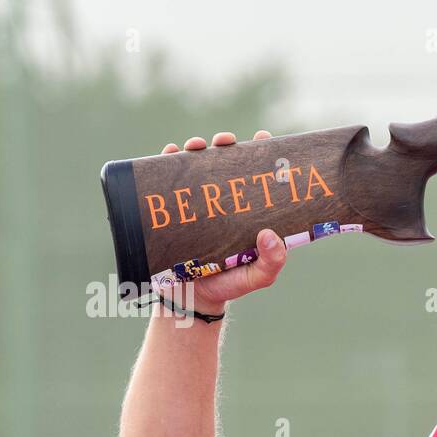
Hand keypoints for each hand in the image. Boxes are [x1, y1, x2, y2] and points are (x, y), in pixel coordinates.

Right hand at [158, 130, 286, 313]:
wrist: (191, 298)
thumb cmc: (230, 283)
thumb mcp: (258, 276)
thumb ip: (272, 261)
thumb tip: (270, 235)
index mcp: (247, 210)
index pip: (254, 175)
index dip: (259, 153)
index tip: (261, 138)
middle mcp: (221, 201)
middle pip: (224, 162)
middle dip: (225, 144)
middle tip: (225, 141)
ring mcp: (196, 202)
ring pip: (195, 166)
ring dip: (195, 148)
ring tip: (196, 145)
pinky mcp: (171, 208)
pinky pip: (165, 180)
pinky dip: (164, 162)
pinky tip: (168, 153)